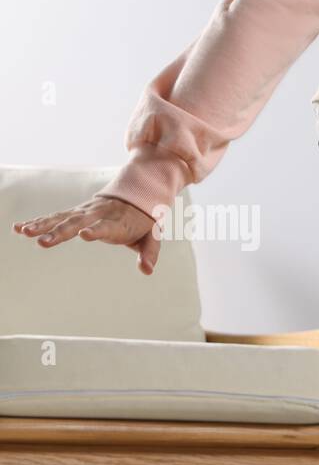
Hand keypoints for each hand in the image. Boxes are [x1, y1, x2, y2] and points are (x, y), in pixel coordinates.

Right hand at [12, 197, 160, 274]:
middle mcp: (98, 215)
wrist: (137, 194)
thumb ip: (149, 253)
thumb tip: (147, 270)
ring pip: (62, 219)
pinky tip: (19, 228)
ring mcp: (85, 212)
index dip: (96, 231)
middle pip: (77, 224)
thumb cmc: (144, 221)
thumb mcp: (152, 237)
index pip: (106, 227)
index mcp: (118, 222)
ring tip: (24, 233)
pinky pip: (55, 217)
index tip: (84, 235)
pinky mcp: (76, 213)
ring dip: (42, 225)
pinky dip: (38, 221)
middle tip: (42, 242)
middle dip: (60, 232)